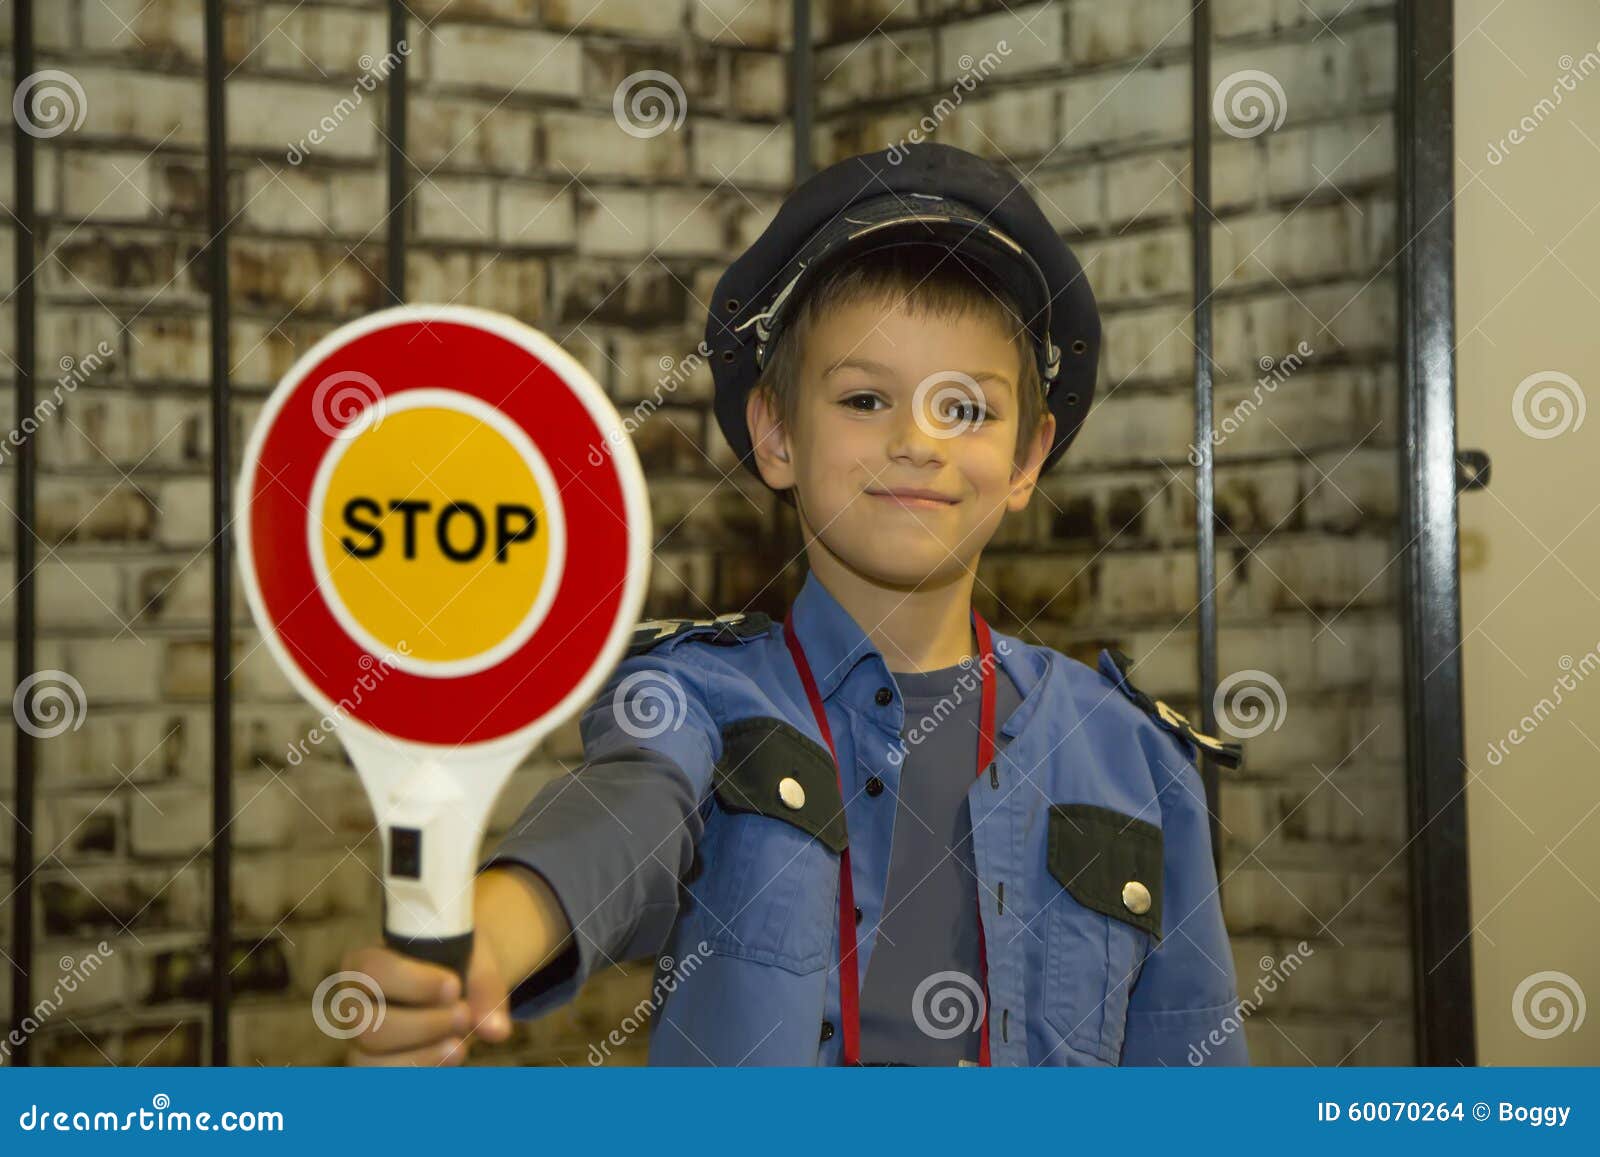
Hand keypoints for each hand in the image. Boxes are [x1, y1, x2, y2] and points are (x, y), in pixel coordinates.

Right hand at [338, 865, 569, 1065]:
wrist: (455, 983)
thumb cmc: (455, 963)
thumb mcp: (474, 959)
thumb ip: (486, 988)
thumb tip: (496, 1032)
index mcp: (364, 964)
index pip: (371, 970)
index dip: (413, 983)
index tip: (454, 987)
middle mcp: (353, 1006)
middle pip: (368, 1025)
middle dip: (422, 1026)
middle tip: (464, 1015)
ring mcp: (359, 1043)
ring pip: (369, 1062)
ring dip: (420, 1058)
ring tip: (460, 1045)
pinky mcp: (375, 1070)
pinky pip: (383, 1085)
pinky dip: (419, 1076)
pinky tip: (449, 1061)